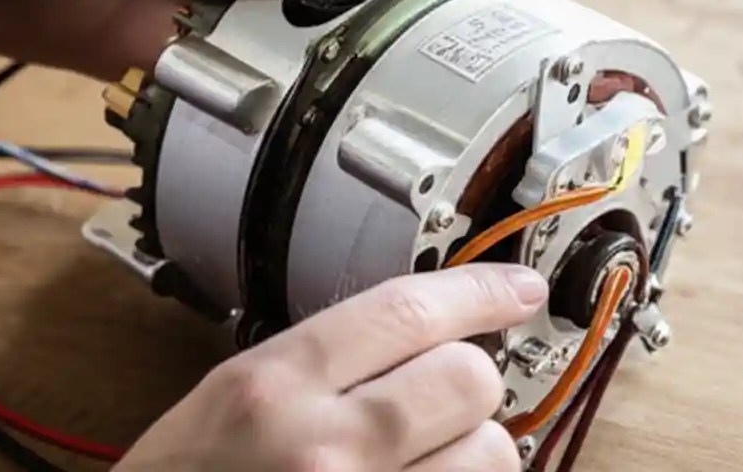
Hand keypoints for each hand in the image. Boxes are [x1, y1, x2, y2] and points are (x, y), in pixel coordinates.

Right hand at [114, 264, 546, 471]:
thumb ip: (319, 364)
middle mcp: (323, 450)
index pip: (405, 311)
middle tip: (439, 401)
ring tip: (422, 463)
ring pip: (491, 454)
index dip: (477, 291)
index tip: (516, 289)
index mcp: (271, 388)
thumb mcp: (226, 402)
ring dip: (472, 453)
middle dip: (469, 384)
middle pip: (468, 379)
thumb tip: (420, 336)